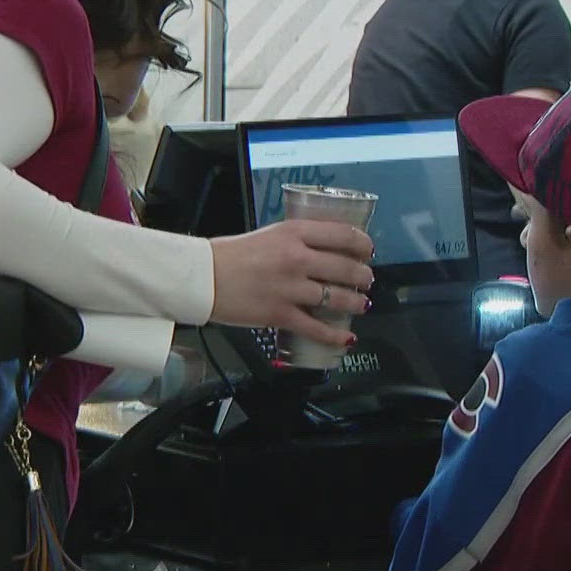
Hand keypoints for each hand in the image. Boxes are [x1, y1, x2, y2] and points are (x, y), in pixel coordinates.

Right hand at [209, 220, 375, 346]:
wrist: (203, 277)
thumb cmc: (233, 254)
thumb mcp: (271, 235)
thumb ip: (298, 240)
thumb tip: (325, 249)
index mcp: (295, 233)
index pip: (343, 234)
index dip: (363, 244)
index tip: (368, 250)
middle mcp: (298, 258)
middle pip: (346, 267)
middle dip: (364, 275)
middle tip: (367, 279)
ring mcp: (291, 288)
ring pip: (337, 297)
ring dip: (356, 302)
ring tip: (362, 303)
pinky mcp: (281, 314)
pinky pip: (317, 327)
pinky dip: (336, 335)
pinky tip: (347, 337)